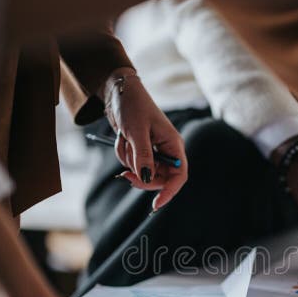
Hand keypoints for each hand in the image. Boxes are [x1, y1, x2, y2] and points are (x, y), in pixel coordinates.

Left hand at [104, 68, 187, 210]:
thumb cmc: (133, 107)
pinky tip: (122, 138)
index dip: (170, 191)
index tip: (156, 204)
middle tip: (124, 175)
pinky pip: (132, 163)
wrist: (119, 92)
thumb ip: (143, 157)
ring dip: (129, 160)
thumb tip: (147, 179)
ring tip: (124, 140)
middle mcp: (166, 150)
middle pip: (159, 178)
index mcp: (173, 144)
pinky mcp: (141, 149)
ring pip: (142, 171)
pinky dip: (124, 154)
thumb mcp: (137, 133)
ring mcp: (153, 151)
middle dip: (141, 177)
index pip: (179, 175)